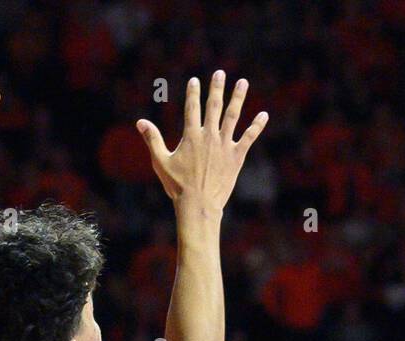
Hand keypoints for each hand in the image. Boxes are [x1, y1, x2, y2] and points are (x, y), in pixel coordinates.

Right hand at [136, 71, 267, 213]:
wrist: (199, 204)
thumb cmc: (178, 185)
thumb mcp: (161, 161)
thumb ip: (153, 139)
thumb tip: (140, 122)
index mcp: (191, 136)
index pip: (192, 108)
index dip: (193, 93)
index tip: (195, 80)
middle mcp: (209, 136)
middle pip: (214, 106)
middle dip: (217, 88)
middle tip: (220, 73)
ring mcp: (224, 145)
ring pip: (233, 116)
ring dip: (238, 98)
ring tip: (243, 82)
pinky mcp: (236, 157)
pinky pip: (249, 138)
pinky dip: (257, 126)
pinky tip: (264, 114)